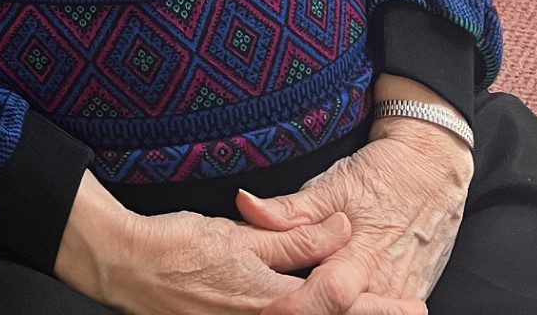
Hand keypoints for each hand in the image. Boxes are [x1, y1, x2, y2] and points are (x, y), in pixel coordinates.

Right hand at [55, 173, 419, 314]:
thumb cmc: (178, 247)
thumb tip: (341, 231)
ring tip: (376, 306)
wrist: (125, 266)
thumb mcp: (241, 236)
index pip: (338, 303)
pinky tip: (316, 308)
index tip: (408, 303)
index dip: (375, 302)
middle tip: (411, 311)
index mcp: (272, 304)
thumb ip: (295, 237)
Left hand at [240, 118, 473, 314]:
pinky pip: (376, 311)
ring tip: (295, 302)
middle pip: (343, 314)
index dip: (296, 306)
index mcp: (363, 255)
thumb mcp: (334, 184)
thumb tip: (246, 205)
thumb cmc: (382, 175)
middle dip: (306, 312)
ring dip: (329, 311)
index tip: (268, 310)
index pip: (329, 294)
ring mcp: (401, 294)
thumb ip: (290, 208)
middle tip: (273, 307)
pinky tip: (326, 303)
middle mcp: (386, 283)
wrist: (433, 171)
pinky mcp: (410, 296)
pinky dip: (351, 309)